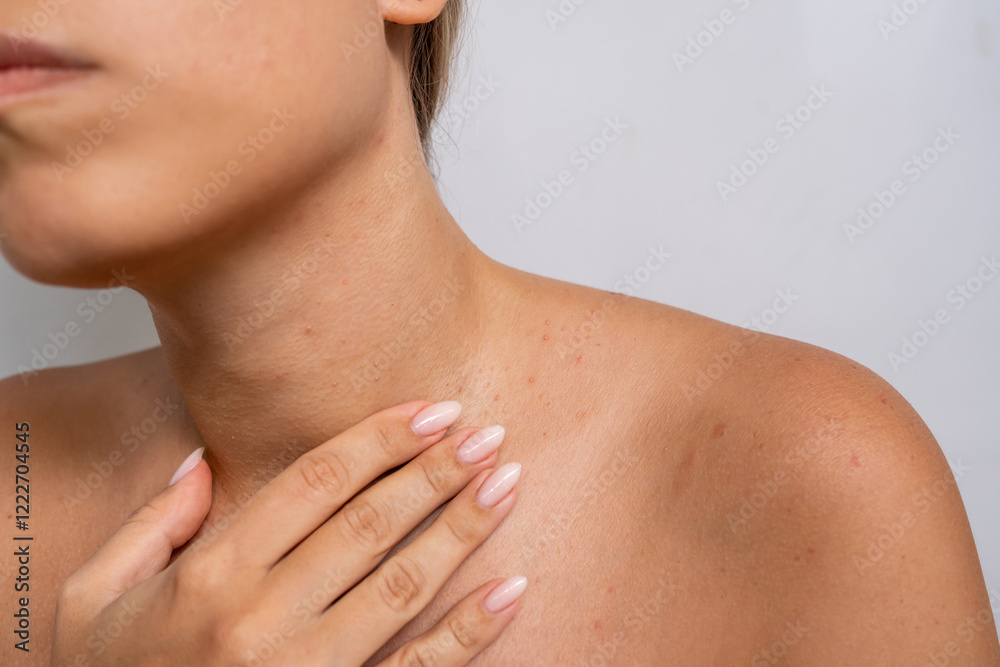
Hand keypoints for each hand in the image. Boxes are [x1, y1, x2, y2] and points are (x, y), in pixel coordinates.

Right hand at [49, 400, 524, 665]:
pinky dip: (469, 632)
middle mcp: (261, 620)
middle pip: (370, 524)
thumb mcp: (93, 598)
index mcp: (210, 575)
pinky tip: (510, 590)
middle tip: (486, 433)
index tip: (433, 410)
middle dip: (435, 472)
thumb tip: (201, 462)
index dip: (382, 438)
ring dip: (462, 530)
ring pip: (402, 586)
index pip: (316, 481)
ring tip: (506, 483)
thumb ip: (150, 523)